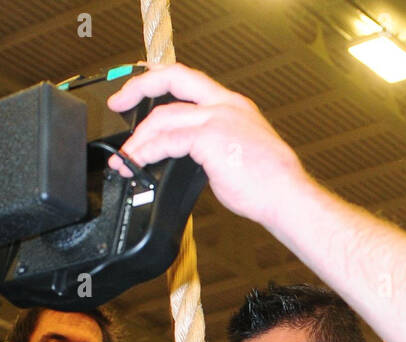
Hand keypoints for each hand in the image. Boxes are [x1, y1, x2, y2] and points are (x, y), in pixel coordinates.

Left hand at [108, 63, 308, 227]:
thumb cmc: (270, 187)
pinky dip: (146, 152)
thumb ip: (211, 150)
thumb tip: (191, 161)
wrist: (287, 198)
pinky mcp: (209, 138)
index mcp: (234, 106)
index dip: (162, 81)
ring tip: (126, 158)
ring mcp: (218, 118)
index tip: (141, 90)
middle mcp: (225, 105)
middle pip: (173, 78)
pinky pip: (167, 140)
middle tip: (118, 103)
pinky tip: (138, 164)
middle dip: (139, 87)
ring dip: (139, 139)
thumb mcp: (238, 156)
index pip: (190, 80)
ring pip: (164, 116)